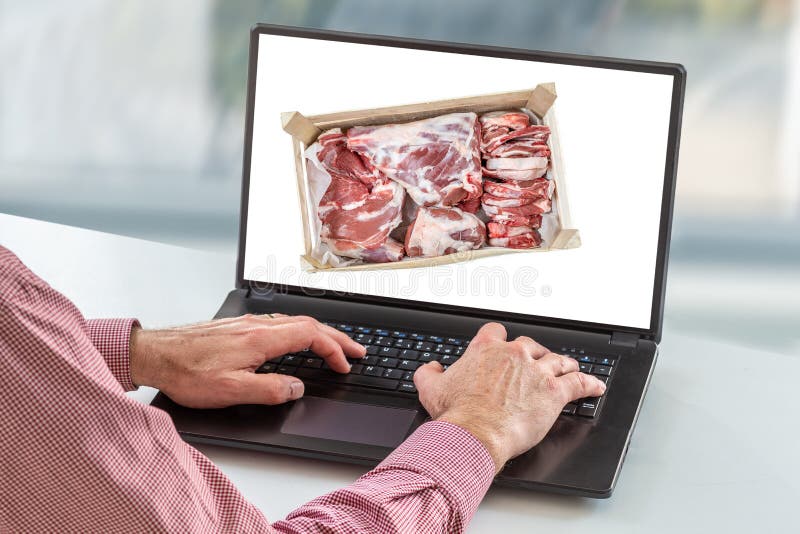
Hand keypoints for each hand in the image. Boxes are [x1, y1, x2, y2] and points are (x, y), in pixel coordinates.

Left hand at [129, 314, 364, 407]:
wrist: (154, 354)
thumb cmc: (186, 371)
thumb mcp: (232, 391)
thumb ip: (270, 390)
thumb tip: (297, 388)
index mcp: (261, 338)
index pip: (311, 335)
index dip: (333, 349)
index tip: (345, 365)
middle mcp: (257, 325)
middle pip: (309, 324)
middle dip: (336, 338)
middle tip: (356, 352)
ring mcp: (247, 323)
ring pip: (294, 323)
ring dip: (319, 335)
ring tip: (333, 347)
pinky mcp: (237, 327)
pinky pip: (280, 325)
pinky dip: (300, 333)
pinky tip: (296, 342)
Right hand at [413, 322, 605, 471]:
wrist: (476, 434)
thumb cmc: (457, 414)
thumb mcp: (430, 389)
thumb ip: (428, 373)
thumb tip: (431, 369)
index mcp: (486, 349)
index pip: (497, 332)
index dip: (500, 339)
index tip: (502, 346)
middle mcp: (514, 354)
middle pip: (530, 344)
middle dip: (534, 353)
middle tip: (536, 363)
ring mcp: (537, 371)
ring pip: (558, 360)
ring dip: (565, 364)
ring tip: (570, 367)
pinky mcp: (554, 392)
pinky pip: (578, 383)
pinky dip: (589, 384)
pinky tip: (596, 387)